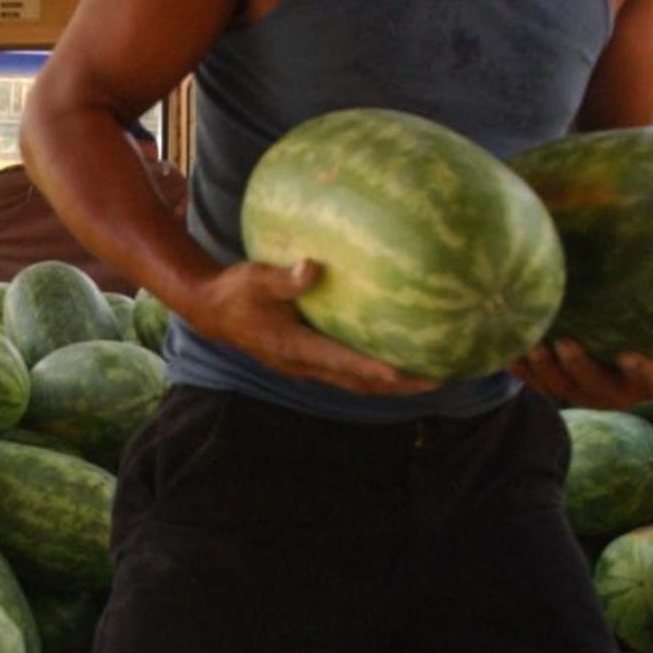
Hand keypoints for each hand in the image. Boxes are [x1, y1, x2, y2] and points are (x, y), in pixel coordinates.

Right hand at [176, 260, 438, 397]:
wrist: (212, 312)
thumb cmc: (235, 291)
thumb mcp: (254, 279)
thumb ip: (284, 278)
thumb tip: (312, 267)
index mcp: (292, 347)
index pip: (339, 361)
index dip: (371, 367)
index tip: (403, 372)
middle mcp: (303, 365)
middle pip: (359, 382)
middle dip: (399, 384)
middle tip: (439, 378)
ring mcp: (306, 367)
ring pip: (357, 383)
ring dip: (393, 385)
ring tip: (431, 378)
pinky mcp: (309, 362)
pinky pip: (349, 373)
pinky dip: (376, 374)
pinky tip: (399, 364)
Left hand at [511, 334, 652, 409]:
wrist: (617, 344)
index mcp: (649, 381)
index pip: (647, 380)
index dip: (638, 369)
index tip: (627, 353)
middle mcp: (614, 393)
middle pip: (594, 388)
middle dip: (578, 369)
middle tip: (565, 342)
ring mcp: (581, 392)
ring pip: (559, 387)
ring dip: (543, 369)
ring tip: (533, 342)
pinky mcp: (553, 386)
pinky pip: (534, 381)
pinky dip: (521, 367)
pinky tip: (509, 347)